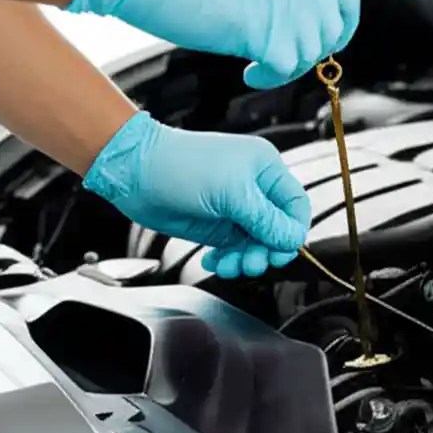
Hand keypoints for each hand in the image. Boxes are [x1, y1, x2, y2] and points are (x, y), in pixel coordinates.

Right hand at [66, 0, 359, 88]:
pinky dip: (269, 78)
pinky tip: (249, 74)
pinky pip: (285, 70)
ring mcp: (288, 2)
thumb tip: (290, 5)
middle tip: (279, 57)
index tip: (323, 41)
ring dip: (285, 67)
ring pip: (308, 54)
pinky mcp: (267, 31)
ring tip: (255, 65)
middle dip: (307, 51)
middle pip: (330, 30)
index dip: (338, 25)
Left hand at [83, 112, 310, 277]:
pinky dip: (228, 260)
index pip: (296, 206)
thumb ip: (266, 220)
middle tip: (251, 262)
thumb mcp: (232, 193)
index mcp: (265, 169)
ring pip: (256, 244)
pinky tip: (215, 261)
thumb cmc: (181, 167)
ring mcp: (234, 208)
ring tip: (229, 264)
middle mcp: (253, 188)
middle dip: (266, 250)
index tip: (280, 250)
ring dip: (246, 259)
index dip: (292, 231)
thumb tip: (292, 239)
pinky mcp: (216, 225)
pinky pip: (235, 250)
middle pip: (278, 230)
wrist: (136, 172)